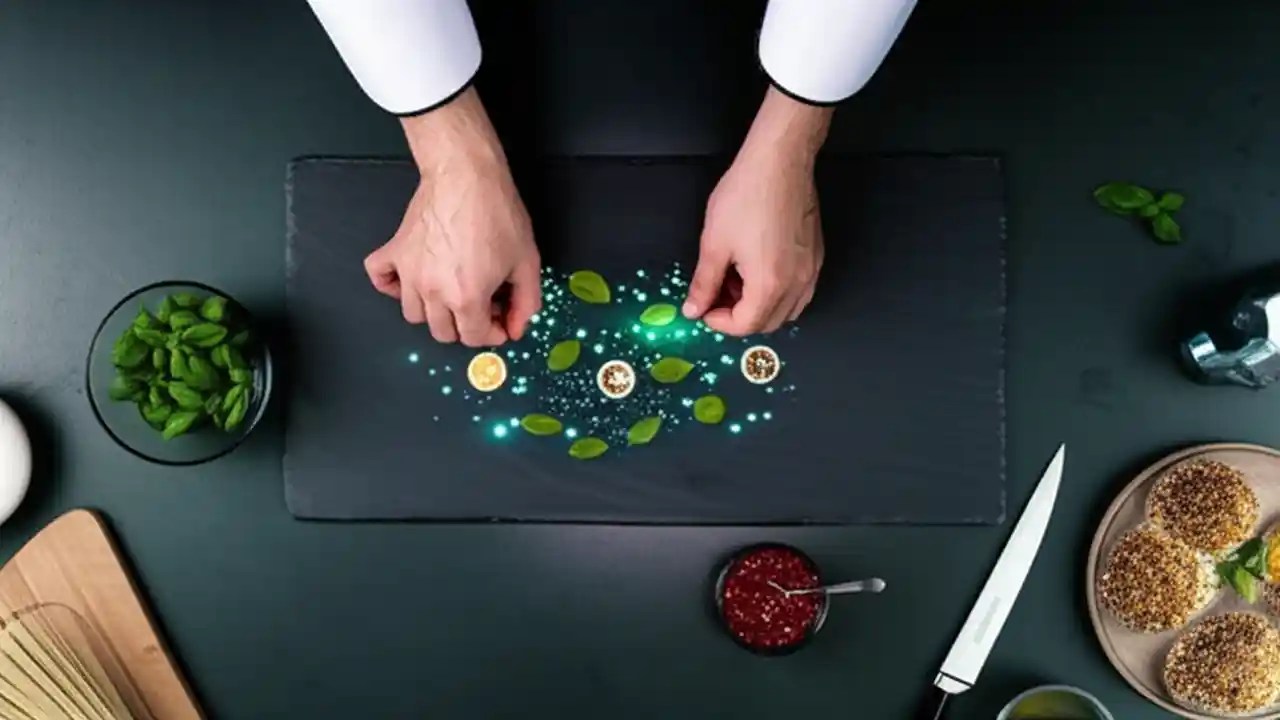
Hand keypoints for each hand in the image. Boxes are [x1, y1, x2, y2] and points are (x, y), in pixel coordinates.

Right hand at [364, 89, 540, 346]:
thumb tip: (516, 328)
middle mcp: (432, 291)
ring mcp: (409, 272)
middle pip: (443, 332)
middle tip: (482, 303)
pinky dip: (392, 286)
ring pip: (413, 314)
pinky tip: (412, 279)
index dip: (492, 333)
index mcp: (466, 297)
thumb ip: (526, 302)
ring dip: (434, 311)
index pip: (473, 337)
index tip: (500, 319)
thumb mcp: (527, 261)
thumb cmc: (498, 214)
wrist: (467, 175)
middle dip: (466, 325)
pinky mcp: (394, 251)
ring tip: (452, 290)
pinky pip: (380, 279)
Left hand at [683, 88, 831, 334]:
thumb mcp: (714, 243)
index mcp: (770, 285)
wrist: (779, 162)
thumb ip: (704, 283)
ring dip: (758, 305)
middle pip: (767, 323)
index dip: (719, 322)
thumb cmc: (747, 196)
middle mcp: (797, 284)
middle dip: (738, 316)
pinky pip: (799, 291)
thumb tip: (694, 308)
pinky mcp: (816, 257)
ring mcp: (811, 271)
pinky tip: (757, 269)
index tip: (704, 307)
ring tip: (736, 280)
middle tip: (716, 294)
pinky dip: (777, 292)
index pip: (745, 325)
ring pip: (786, 310)